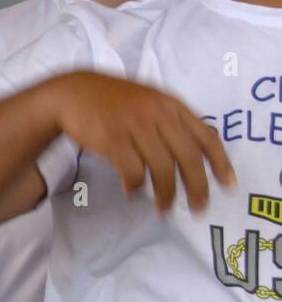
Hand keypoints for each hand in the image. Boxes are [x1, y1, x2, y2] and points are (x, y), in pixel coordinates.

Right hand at [48, 71, 235, 211]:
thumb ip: (172, 121)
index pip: (206, 136)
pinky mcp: (112, 138)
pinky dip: (135, 185)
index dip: (221, 164)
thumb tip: (198, 153)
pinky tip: (132, 191)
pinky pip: (132, 170)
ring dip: (166, 193)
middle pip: (188, 157)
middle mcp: (157, 113)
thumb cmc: (114, 101)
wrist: (73, 93)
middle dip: (197, 187)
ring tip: (163, 208)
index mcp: (171, 105)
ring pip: (162, 168)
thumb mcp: (150, 101)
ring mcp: (135, 125)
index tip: (228, 187)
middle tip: (198, 209)